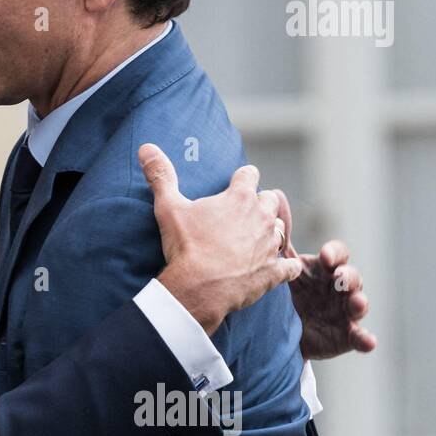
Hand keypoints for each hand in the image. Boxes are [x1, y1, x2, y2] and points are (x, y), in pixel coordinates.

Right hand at [140, 143, 301, 334]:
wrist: (198, 288)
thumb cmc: (185, 245)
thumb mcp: (168, 207)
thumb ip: (160, 175)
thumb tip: (146, 147)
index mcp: (239, 198)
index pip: (250, 174)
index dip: (242, 178)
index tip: (235, 183)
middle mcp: (261, 217)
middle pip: (271, 199)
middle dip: (260, 203)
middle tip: (243, 213)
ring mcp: (269, 245)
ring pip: (280, 229)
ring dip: (270, 232)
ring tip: (255, 239)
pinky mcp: (273, 271)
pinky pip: (289, 266)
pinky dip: (285, 267)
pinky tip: (279, 268)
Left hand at [287, 238, 376, 358]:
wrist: (281, 331)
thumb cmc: (288, 291)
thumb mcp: (283, 268)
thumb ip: (281, 241)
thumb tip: (274, 200)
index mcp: (325, 269)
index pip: (338, 254)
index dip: (335, 253)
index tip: (325, 257)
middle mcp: (339, 288)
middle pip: (352, 277)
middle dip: (349, 276)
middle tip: (340, 278)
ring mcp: (345, 312)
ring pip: (359, 304)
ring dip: (360, 302)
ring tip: (357, 303)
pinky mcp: (346, 336)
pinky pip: (359, 337)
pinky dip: (366, 340)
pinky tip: (369, 342)